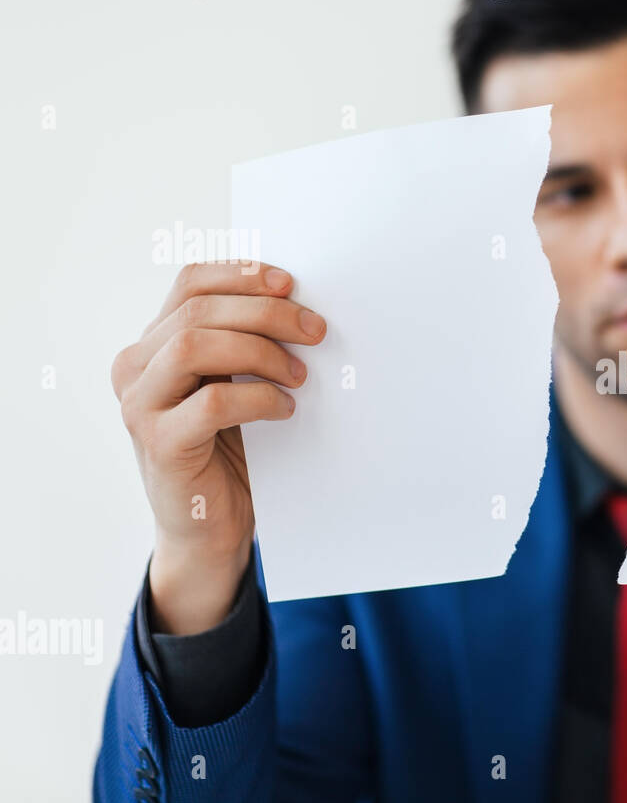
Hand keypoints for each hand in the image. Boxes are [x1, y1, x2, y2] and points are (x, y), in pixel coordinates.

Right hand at [111, 261, 326, 634]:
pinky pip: (212, 401)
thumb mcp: (232, 385)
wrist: (208, 527)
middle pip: (198, 310)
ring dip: (261, 351)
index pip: (189, 283)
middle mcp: (134, 368)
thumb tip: (297, 305)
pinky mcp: (160, 443)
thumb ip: (241, 345)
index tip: (290, 283)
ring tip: (299, 375)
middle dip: (267, 312)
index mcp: (152, 344)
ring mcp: (140, 405)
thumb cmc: (227, 451)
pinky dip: (258, 398)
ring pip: (195, 345)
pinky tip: (284, 409)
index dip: (240, 274)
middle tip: (315, 331)